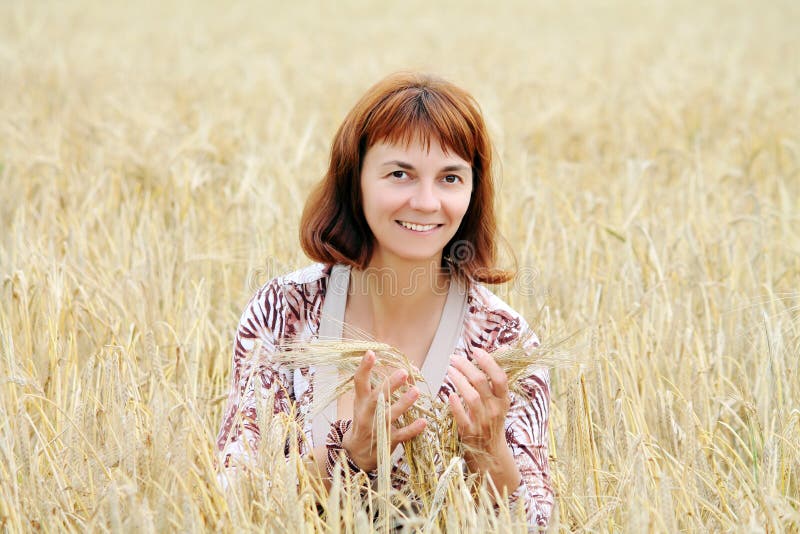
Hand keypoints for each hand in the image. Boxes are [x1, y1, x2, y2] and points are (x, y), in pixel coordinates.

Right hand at [341, 350, 426, 471]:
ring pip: (390, 415)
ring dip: (403, 403)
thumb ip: (376, 385)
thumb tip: (399, 365)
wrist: (356, 453)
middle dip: (390, 385)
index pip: (359, 381)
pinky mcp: (387, 442)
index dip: (364, 367)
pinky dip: (412, 429)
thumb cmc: (365, 419)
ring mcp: (376, 428)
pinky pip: (401, 435)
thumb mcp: (363, 401)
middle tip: (403, 372)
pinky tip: (423, 422)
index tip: (371, 352)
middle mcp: (367, 414)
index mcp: (361, 401)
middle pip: (376, 398)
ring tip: (416, 391)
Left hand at [447, 348, 510, 463]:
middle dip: (467, 367)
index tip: (475, 351)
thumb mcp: (500, 400)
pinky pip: (462, 417)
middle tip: (454, 358)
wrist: (491, 453)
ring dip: (459, 381)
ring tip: (449, 370)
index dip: (488, 362)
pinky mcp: (469, 433)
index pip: (500, 378)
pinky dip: (455, 405)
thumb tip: (502, 348)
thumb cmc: (493, 420)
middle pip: (482, 383)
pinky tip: (449, 394)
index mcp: (504, 400)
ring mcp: (482, 422)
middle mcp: (495, 410)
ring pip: (471, 397)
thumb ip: (497, 376)